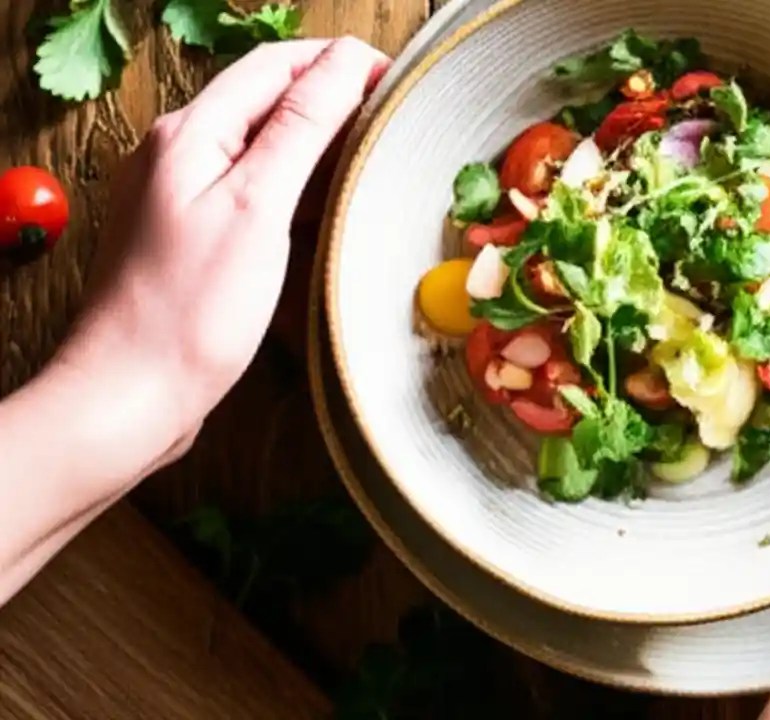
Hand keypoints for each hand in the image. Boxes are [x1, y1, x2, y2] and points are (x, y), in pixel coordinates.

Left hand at [58, 38, 387, 468]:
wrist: (131, 395)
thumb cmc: (191, 310)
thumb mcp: (258, 207)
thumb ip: (302, 127)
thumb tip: (344, 62)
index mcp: (190, 133)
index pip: (275, 65)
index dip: (339, 61)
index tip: (396, 80)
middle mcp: (178, 153)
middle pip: (266, 100)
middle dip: (333, 99)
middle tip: (394, 124)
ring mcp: (181, 195)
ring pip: (261, 146)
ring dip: (317, 145)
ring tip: (372, 165)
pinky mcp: (191, 237)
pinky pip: (251, 190)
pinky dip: (295, 189)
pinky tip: (326, 213)